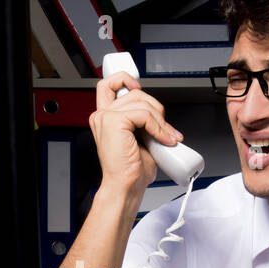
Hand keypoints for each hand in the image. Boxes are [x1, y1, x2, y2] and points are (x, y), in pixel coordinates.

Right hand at [88, 71, 183, 196]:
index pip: (110, 84)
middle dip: (155, 108)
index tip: (141, 91)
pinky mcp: (114, 122)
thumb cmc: (131, 170)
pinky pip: (144, 114)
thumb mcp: (140, 138)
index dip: (127, 80)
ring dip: (160, 121)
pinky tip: (162, 140)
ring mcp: (105, 117)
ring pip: (142, 103)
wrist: (126, 187)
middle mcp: (102, 115)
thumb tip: (158, 112)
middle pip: (134, 92)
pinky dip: (158, 127)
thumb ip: (143, 120)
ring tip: (166, 138)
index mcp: (106, 118)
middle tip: (164, 129)